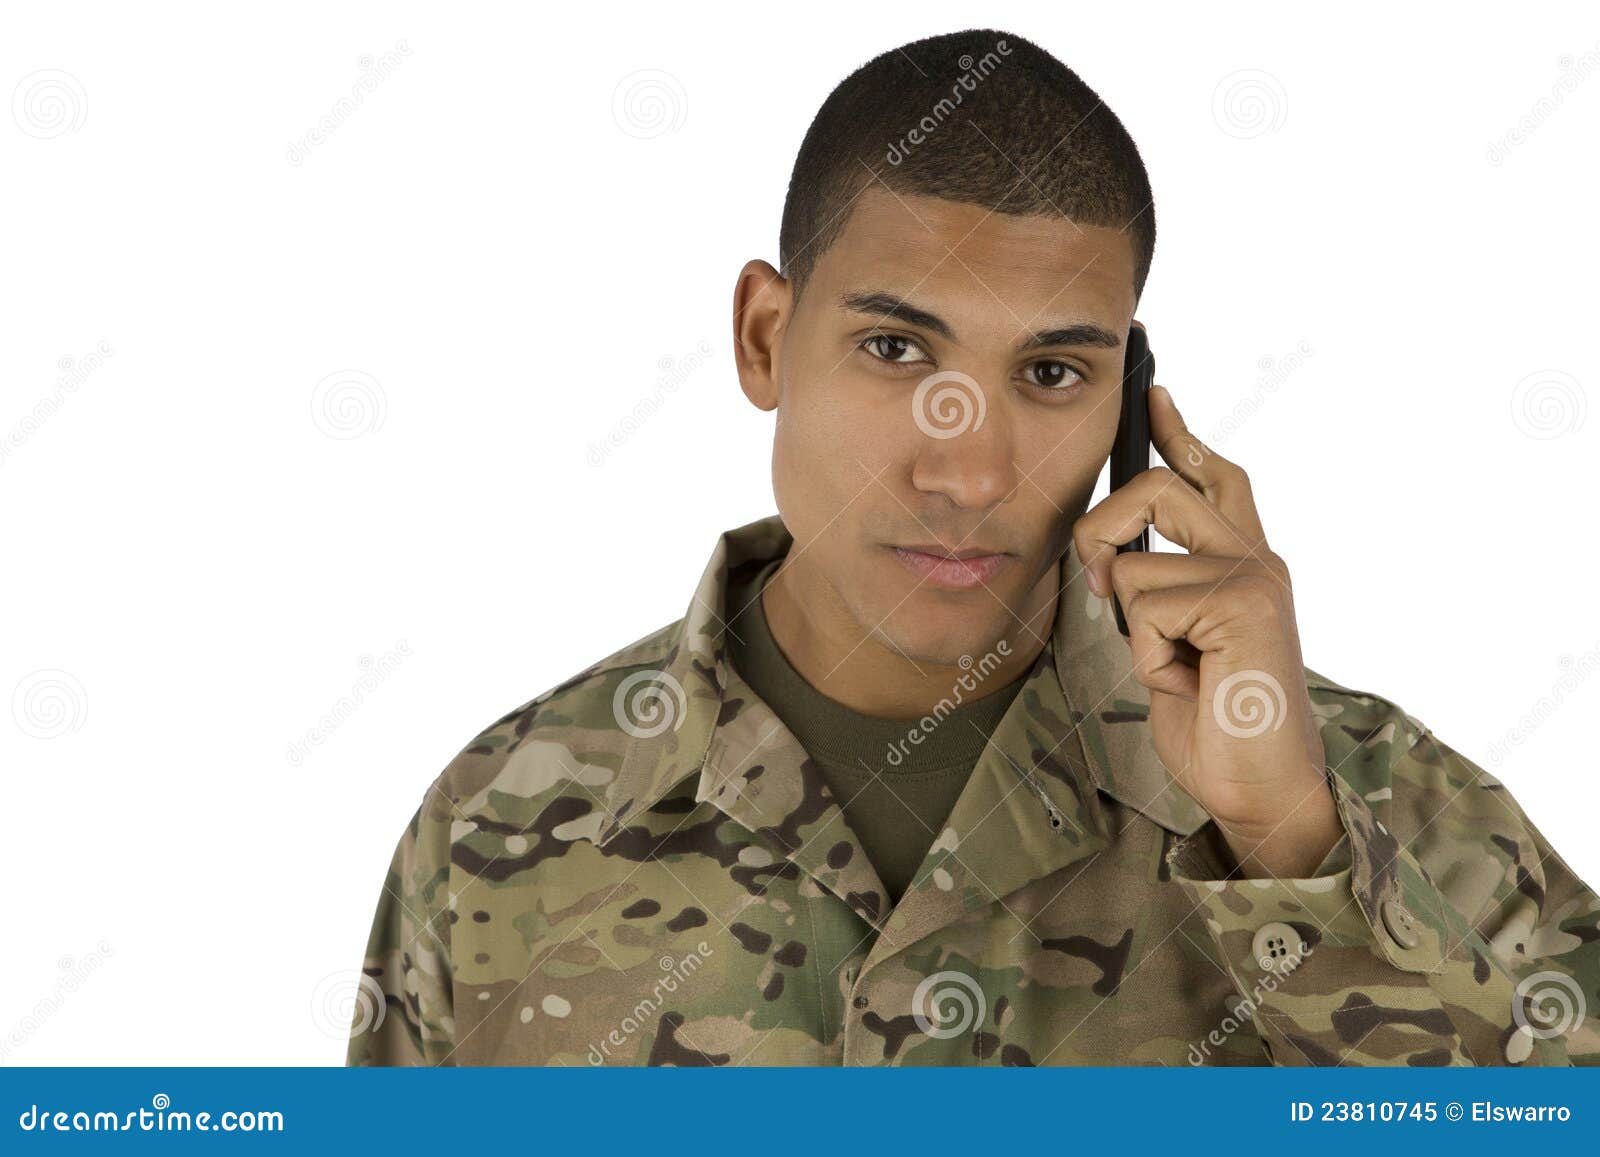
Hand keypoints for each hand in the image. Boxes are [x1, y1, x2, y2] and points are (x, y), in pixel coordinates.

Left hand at [1073, 385, 1339, 878]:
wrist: (1258, 786)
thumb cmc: (1217, 722)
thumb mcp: (1174, 643)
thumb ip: (1157, 592)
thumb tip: (1111, 555)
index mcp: (1244, 564)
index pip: (1215, 479)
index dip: (1181, 435)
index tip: (1155, 396)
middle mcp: (1256, 560)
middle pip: (1159, 488)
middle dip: (1103, 528)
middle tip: (1098, 583)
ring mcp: (1253, 578)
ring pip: (1134, 565)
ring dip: (1133, 631)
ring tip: (1179, 669)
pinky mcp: (1244, 604)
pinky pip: (1144, 607)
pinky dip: (1145, 656)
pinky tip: (1189, 682)